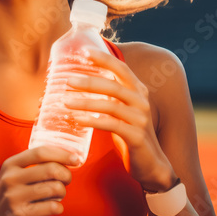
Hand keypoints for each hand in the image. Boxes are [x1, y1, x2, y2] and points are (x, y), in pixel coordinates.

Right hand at [0, 144, 75, 215]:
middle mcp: (10, 178)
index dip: (62, 154)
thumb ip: (33, 166)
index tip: (75, 159)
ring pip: (54, 188)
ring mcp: (13, 197)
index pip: (40, 152)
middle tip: (66, 181)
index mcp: (10, 165)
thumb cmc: (10, 199)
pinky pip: (52, 207)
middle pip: (51, 169)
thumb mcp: (13, 177)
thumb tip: (66, 159)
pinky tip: (53, 208)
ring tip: (56, 196)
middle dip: (66, 175)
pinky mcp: (20, 215)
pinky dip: (58, 208)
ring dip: (62, 192)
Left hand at [61, 48, 177, 192]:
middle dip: (89, 81)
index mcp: (138, 91)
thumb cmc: (130, 134)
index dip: (104, 58)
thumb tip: (82, 80)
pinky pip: (112, 125)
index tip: (84, 51)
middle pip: (113, 85)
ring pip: (110, 105)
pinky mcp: (137, 137)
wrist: (151, 164)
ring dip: (86, 102)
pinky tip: (77, 119)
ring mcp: (141, 119)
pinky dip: (93, 121)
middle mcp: (142, 102)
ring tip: (65, 102)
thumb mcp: (122, 110)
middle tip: (67, 80)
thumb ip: (110, 96)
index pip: (121, 68)